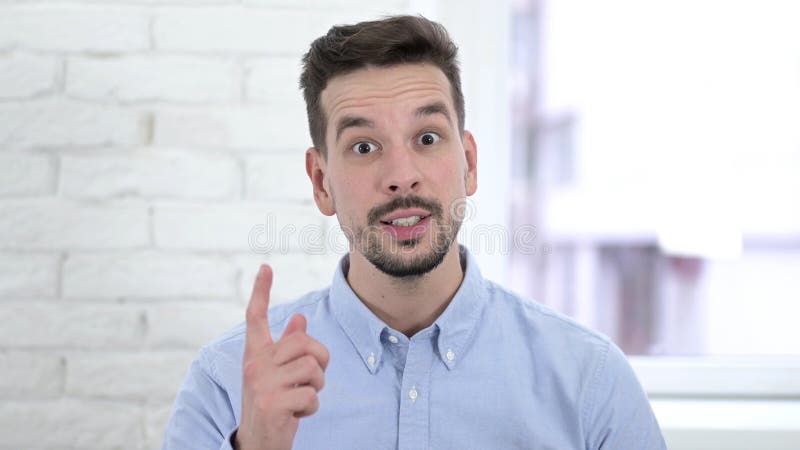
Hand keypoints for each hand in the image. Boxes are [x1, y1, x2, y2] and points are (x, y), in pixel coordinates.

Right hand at [235, 265, 329, 449]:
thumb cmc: (272, 406)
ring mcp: (261, 384)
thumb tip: (299, 319)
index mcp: (255, 355)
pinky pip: (312, 394)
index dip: (261, 291)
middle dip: (319, 361)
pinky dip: (311, 408)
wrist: (257, 445)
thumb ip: (287, 348)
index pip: (255, 318)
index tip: (266, 267)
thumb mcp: (277, 375)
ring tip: (299, 399)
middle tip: (310, 380)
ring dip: (316, 387)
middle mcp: (254, 365)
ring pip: (313, 368)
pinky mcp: (272, 403)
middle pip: (304, 343)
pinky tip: (295, 415)